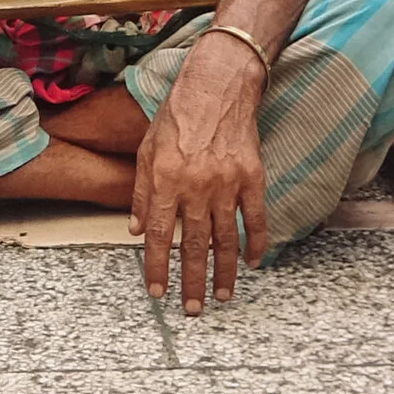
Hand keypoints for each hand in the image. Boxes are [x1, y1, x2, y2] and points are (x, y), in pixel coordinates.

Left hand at [131, 40, 268, 312]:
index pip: (160, 236)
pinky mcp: (253, 177)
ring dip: (225, 272)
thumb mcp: (147, 149)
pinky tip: (253, 263)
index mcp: (166, 180)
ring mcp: (228, 183)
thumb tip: (138, 230)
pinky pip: (256, 219)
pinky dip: (256, 243)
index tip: (157, 292)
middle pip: (195, 246)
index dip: (157, 267)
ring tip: (222, 296)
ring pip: (227, 239)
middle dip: (192, 282)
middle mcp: (196, 186)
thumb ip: (142, 193)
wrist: (218, 84)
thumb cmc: (178, 114)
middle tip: (192, 309)